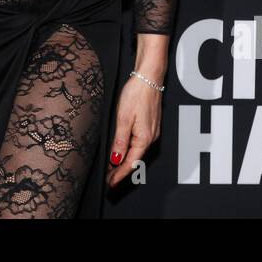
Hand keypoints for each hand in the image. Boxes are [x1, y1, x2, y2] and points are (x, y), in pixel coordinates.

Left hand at [107, 71, 162, 186]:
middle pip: (135, 160)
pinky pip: (139, 144)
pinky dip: (130, 152)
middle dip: (121, 171)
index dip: (119, 175)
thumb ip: (120, 140)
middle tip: (109, 180)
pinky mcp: (150, 126)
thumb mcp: (123, 118)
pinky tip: (123, 152)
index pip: (131, 163)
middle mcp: (151, 137)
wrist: (149, 77)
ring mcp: (152, 132)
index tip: (110, 184)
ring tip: (113, 170)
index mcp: (144, 138)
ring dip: (125, 162)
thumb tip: (116, 158)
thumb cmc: (137, 94)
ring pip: (137, 153)